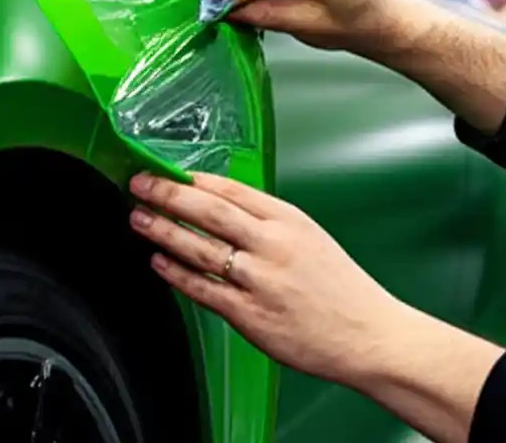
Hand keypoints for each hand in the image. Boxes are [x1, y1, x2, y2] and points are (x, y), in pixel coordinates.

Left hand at [127, 171, 410, 386]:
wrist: (368, 335)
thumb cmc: (340, 288)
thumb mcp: (310, 238)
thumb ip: (269, 222)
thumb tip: (220, 204)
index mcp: (289, 220)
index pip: (232, 190)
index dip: (193, 179)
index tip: (166, 169)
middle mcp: (273, 245)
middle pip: (209, 211)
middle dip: (168, 194)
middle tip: (139, 183)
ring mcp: (259, 281)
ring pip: (199, 248)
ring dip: (163, 230)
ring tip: (138, 217)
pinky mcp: (250, 315)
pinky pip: (203, 289)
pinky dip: (176, 273)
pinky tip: (158, 261)